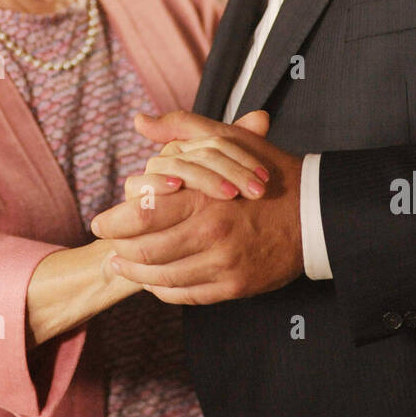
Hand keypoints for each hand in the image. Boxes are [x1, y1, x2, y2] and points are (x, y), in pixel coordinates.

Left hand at [91, 110, 303, 303]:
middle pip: (146, 251)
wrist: (316, 213)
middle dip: (119, 251)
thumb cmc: (267, 172)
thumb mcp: (227, 140)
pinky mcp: (235, 287)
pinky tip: (154, 280)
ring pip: (162, 278)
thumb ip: (181, 127)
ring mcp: (223, 265)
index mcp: (204, 198)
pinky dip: (163, 290)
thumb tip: (140, 121)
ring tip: (122, 265)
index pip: (142, 215)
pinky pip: (186, 295)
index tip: (99, 222)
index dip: (113, 222)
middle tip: (107, 247)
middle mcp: (211, 235)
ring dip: (135, 274)